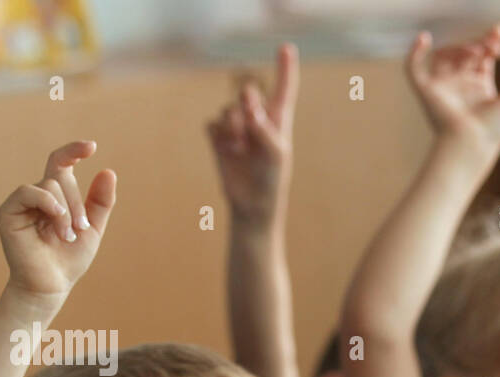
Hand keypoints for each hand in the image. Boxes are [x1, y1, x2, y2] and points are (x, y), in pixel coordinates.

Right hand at [0, 141, 115, 301]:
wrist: (52, 284)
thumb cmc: (70, 259)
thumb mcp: (93, 228)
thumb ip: (101, 202)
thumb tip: (108, 171)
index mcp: (55, 196)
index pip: (61, 164)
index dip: (74, 151)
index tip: (91, 147)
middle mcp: (36, 195)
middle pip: (61, 177)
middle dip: (78, 203)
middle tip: (81, 230)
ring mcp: (21, 201)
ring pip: (50, 185)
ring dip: (67, 211)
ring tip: (67, 235)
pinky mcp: (7, 211)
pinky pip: (29, 191)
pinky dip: (49, 204)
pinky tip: (57, 222)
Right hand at [207, 43, 298, 224]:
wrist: (252, 205)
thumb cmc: (271, 179)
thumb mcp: (275, 154)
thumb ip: (263, 126)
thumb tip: (248, 104)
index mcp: (278, 120)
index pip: (283, 89)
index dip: (285, 68)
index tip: (287, 48)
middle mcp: (257, 119)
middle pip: (247, 92)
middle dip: (246, 101)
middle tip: (249, 115)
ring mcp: (237, 127)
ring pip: (227, 109)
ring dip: (233, 127)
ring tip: (241, 147)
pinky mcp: (220, 137)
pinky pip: (212, 124)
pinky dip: (219, 136)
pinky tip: (228, 151)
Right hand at [405, 24, 499, 161]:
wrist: (471, 144)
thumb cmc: (492, 131)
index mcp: (479, 87)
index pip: (482, 57)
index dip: (490, 42)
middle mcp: (460, 84)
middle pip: (465, 52)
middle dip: (479, 43)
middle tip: (491, 45)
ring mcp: (442, 86)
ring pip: (445, 54)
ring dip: (459, 47)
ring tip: (476, 52)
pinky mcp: (426, 90)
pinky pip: (414, 68)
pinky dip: (415, 53)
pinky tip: (424, 38)